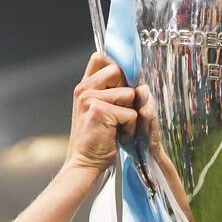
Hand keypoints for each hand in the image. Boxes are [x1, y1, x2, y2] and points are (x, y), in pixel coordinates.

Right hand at [65, 52, 138, 173]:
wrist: (84, 164)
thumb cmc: (96, 141)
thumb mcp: (99, 111)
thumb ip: (110, 92)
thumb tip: (137, 82)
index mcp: (83, 87)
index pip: (100, 58)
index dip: (117, 68)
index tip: (121, 85)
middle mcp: (84, 90)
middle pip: (118, 71)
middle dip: (127, 93)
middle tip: (118, 113)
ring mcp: (90, 99)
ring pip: (129, 94)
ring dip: (130, 114)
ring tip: (117, 128)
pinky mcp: (100, 111)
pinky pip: (131, 113)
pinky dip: (130, 129)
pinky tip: (117, 136)